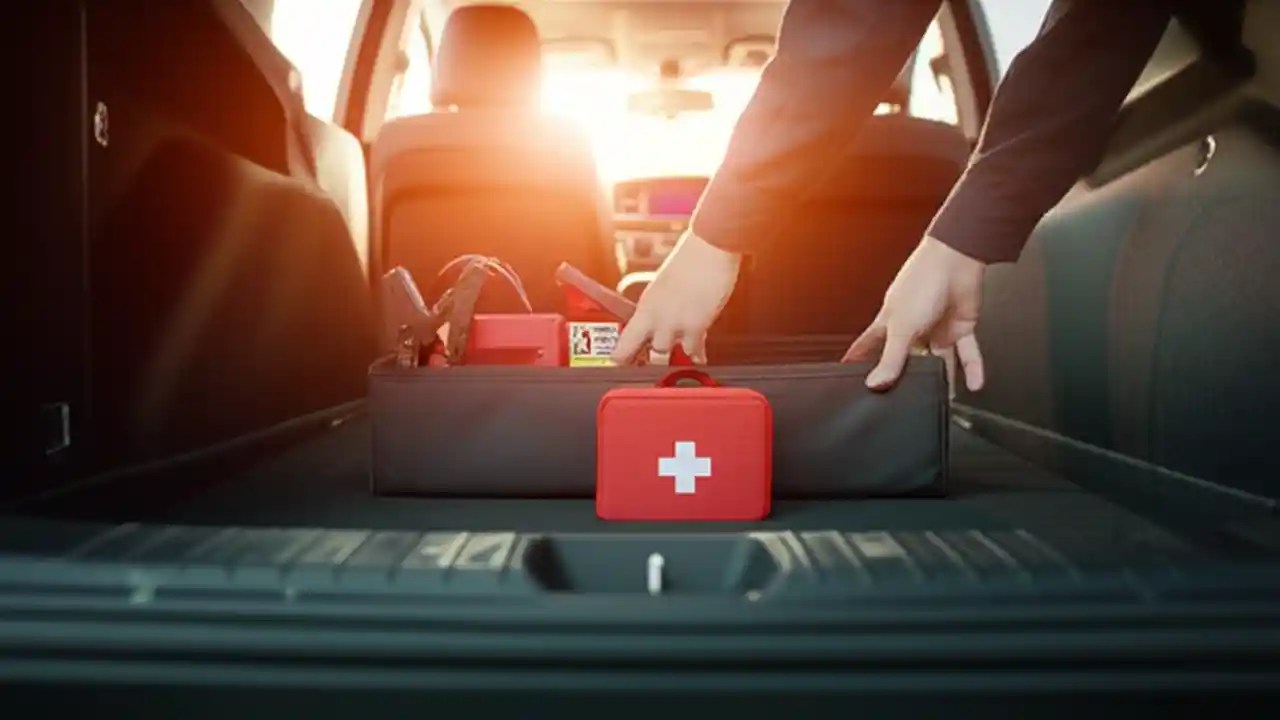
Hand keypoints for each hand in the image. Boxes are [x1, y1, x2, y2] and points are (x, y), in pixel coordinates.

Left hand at [612, 231, 740, 363]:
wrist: (709, 250)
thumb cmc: (689, 260)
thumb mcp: (663, 284)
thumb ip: (659, 305)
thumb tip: (659, 318)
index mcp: (645, 306)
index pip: (625, 341)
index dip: (620, 356)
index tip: (618, 363)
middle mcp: (657, 319)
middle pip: (648, 354)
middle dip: (652, 357)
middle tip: (653, 358)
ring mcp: (676, 325)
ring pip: (670, 355)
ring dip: (675, 354)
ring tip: (680, 351)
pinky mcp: (697, 327)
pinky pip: (694, 351)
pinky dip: (697, 355)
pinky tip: (698, 357)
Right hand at [844, 236, 985, 391]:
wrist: (958, 260)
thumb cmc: (923, 281)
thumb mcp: (901, 327)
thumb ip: (892, 358)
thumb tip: (877, 383)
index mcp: (890, 322)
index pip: (870, 344)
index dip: (859, 356)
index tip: (850, 369)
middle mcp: (913, 327)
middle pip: (905, 357)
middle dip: (904, 375)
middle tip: (901, 395)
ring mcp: (937, 328)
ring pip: (938, 360)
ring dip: (941, 377)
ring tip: (941, 398)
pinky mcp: (960, 327)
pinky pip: (967, 353)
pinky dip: (972, 369)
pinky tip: (973, 385)